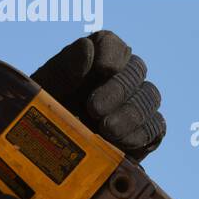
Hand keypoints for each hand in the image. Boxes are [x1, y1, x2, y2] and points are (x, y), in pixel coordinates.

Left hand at [31, 30, 165, 160]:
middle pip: (135, 70)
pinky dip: (141, 133)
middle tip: (94, 109)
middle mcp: (118, 77)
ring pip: (149, 97)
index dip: (111, 54)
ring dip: (130, 113)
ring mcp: (134, 104)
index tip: (103, 69)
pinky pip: (156, 126)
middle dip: (118, 89)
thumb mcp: (44, 93)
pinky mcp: (144, 131)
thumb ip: (64, 69)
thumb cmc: (42, 116)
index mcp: (92, 59)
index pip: (111, 44)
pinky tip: (120, 142)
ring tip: (106, 130)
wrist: (44, 154)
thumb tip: (87, 47)